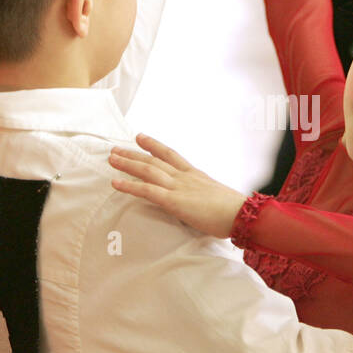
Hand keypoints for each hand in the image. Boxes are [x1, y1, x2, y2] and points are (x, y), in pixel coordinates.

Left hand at [108, 133, 248, 237]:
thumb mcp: (217, 198)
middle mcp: (185, 177)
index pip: (171, 155)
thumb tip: (201, 203)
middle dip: (133, 153)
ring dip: (127, 164)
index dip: (154, 145)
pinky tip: (115, 182)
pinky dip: (129, 186)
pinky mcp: (174, 201)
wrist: (241, 214)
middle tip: (115, 149)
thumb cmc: (234, 211)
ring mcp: (179, 187)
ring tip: (111, 159)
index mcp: (196, 175)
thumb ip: (205, 197)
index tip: (140, 137)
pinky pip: (147, 191)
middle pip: (154, 160)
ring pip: (147, 170)